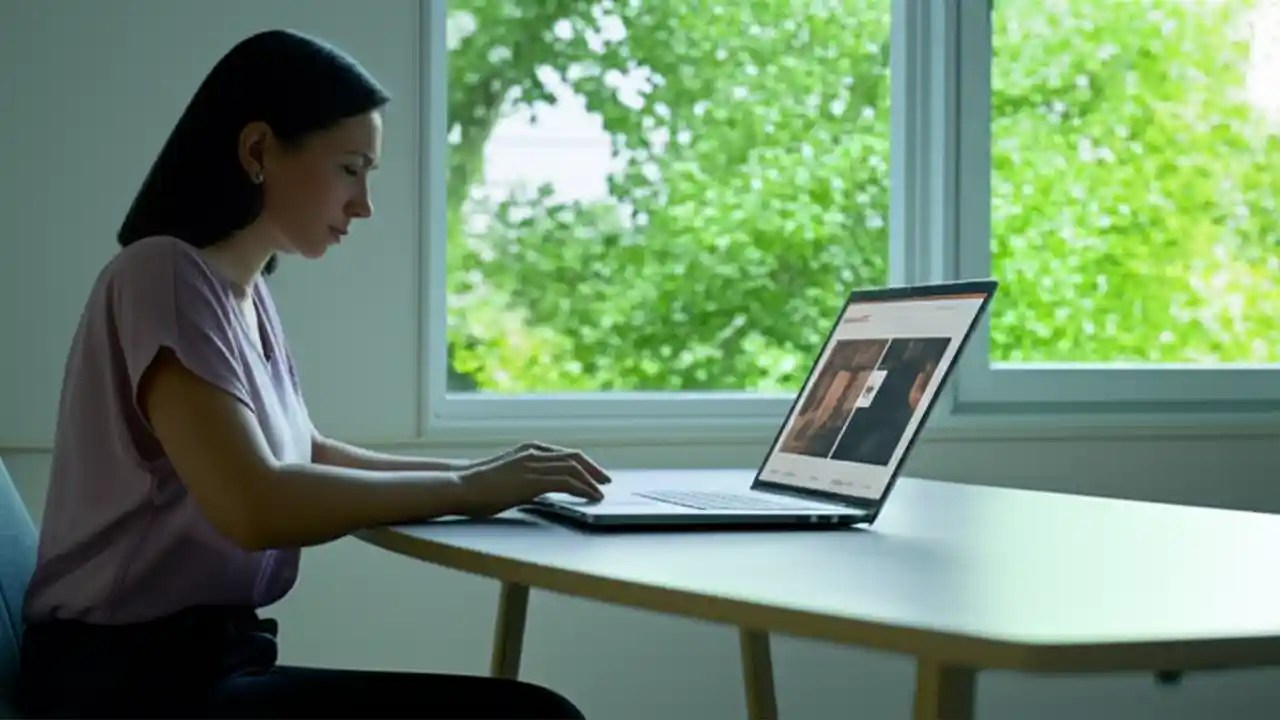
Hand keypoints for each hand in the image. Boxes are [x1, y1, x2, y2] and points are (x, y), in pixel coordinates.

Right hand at [468, 441, 611, 485]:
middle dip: (593, 469)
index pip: (564, 453)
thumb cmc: (479, 485)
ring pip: (573, 468)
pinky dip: (583, 488)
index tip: (594, 473)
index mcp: (529, 449)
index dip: (583, 463)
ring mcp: (533, 465)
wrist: (461, 485)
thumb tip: (540, 488)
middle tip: (606, 481)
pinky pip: (566, 482)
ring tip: (601, 492)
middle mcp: (534, 453)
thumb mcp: (507, 474)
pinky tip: (591, 497)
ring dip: (592, 480)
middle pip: (574, 457)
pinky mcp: (532, 480)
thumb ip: (525, 476)